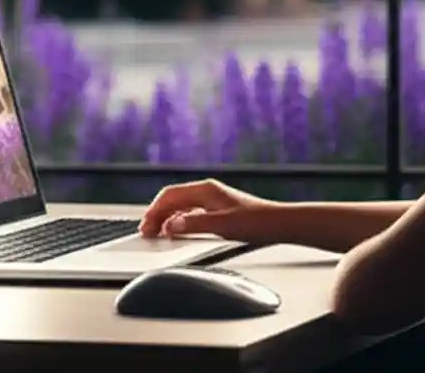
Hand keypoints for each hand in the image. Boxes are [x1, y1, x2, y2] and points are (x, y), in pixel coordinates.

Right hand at [137, 178, 279, 243]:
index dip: (154, 211)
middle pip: (173, 200)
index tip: (145, 227)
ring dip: (167, 219)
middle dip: (157, 215)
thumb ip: (194, 224)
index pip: (170, 195)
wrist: (279, 223)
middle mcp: (208, 192)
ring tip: (158, 234)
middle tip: (147, 232)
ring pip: (181, 206)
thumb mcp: (222, 225)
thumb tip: (171, 225)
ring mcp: (213, 200)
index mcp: (205, 190)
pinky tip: (179, 233)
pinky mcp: (219, 210)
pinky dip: (180, 222)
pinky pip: (191, 212)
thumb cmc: (256, 222)